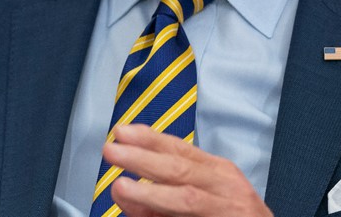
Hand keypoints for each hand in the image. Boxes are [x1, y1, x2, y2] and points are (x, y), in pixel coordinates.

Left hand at [104, 124, 271, 216]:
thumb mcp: (200, 198)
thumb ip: (159, 196)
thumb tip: (121, 190)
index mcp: (218, 172)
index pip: (180, 148)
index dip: (149, 139)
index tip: (123, 132)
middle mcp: (225, 187)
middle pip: (180, 168)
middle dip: (143, 158)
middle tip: (112, 151)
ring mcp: (227, 210)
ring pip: (187, 198)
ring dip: (151, 193)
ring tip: (122, 186)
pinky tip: (147, 216)